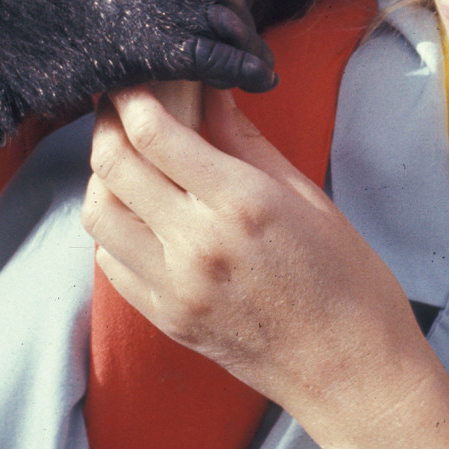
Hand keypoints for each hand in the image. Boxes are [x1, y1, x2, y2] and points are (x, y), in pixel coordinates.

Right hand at [64, 0, 274, 92]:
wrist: (17, 25)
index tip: (239, 13)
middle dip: (246, 25)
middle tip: (255, 50)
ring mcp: (168, 2)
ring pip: (231, 27)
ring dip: (251, 50)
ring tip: (260, 71)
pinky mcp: (160, 46)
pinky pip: (220, 57)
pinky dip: (245, 70)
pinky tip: (258, 83)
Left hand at [81, 86, 448, 448]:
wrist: (351, 371)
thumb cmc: (347, 278)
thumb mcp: (307, 195)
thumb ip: (245, 141)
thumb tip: (205, 91)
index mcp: (243, 203)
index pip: (154, 133)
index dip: (134, 96)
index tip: (136, 77)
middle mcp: (198, 243)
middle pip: (112, 166)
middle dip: (108, 124)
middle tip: (121, 106)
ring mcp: (174, 287)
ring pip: (97, 213)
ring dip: (103, 177)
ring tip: (128, 159)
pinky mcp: (165, 318)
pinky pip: (111, 261)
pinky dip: (113, 227)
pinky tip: (140, 213)